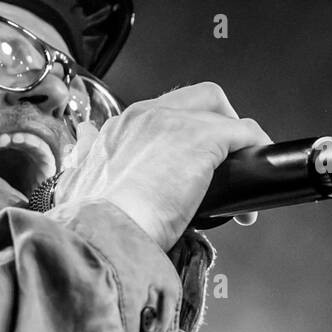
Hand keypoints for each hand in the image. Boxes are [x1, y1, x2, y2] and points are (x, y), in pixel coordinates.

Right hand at [58, 82, 270, 249]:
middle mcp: (145, 116)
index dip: (183, 130)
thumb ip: (84, 156)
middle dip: (218, 122)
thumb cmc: (89, 220)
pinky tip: (256, 176)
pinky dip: (255, 149)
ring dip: (238, 141)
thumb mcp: (76, 181)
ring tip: (242, 171)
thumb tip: (86, 139)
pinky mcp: (204, 139)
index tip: (188, 157)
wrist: (101, 232)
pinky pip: (244, 132)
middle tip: (223, 158)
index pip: (162, 111)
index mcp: (119, 128)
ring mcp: (176, 124)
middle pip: (198, 99)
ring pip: (223, 114)